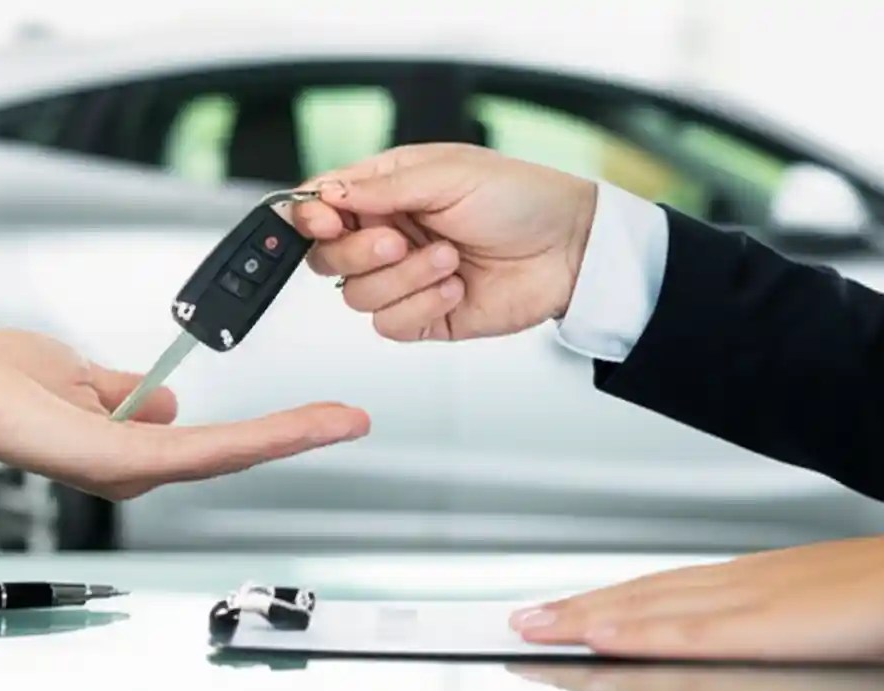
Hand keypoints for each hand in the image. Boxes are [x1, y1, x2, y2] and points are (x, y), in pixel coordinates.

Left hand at [0, 329, 369, 499]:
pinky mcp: (125, 464)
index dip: (266, 433)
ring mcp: (131, 471)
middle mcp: (132, 470)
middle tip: (354, 420)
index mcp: (125, 449)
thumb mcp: (82, 375)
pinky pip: (205, 449)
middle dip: (298, 437)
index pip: (209, 443)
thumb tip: (166, 397)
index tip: (317, 417)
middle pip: (233, 454)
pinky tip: (299, 427)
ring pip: (230, 454)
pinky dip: (258, 437)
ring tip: (345, 420)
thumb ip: (129, 390)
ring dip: (294, 437)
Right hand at [292, 143, 596, 341]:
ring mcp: (403, 278)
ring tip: (449, 258)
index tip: (326, 221)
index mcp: (387, 190)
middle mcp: (388, 234)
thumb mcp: (447, 174)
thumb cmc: (521, 198)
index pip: (322, 205)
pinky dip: (421, 305)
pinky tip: (455, 286)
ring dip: (404, 278)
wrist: (571, 250)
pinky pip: (389, 324)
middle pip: (326, 257)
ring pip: (355, 295)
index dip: (312, 216)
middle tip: (398, 240)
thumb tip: (326, 193)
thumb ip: (380, 187)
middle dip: (358, 252)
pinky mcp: (423, 316)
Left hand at [508, 531, 883, 662]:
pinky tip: (600, 639)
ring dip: (586, 617)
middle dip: (577, 609)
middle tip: (524, 620)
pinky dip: (636, 633)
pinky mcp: (765, 625)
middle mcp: (740, 583)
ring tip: (537, 627)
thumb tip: (753, 639)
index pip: (663, 591)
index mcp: (755, 582)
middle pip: (641, 595)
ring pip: (648, 608)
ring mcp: (749, 600)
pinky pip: (687, 632)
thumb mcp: (823, 614)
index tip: (566, 609)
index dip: (609, 601)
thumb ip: (778, 625)